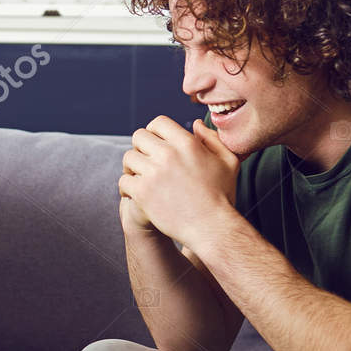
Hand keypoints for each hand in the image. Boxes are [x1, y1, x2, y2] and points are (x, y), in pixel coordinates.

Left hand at [120, 117, 240, 248]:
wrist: (212, 228)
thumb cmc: (222, 196)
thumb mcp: (227, 162)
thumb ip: (212, 139)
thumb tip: (197, 124)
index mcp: (187, 143)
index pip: (158, 123)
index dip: (155, 131)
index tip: (156, 144)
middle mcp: (168, 154)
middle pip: (139, 137)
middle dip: (141, 147)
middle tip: (145, 161)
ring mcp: (153, 173)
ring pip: (128, 158)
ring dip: (132, 167)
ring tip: (138, 177)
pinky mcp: (142, 193)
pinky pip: (123, 181)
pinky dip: (126, 187)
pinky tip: (134, 193)